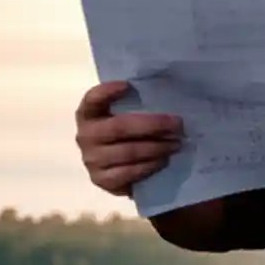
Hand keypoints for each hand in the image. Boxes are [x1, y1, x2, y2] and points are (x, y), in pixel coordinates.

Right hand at [74, 81, 183, 196]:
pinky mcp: (101, 180)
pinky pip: (128, 172)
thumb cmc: (130, 132)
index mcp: (89, 114)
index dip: (107, 92)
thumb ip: (137, 102)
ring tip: (177, 143)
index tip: (127, 85)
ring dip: (157, 147)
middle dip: (153, 125)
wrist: (121, 167)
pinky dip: (149, 166)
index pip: (92, 100)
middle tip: (178, 124)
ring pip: (128, 152)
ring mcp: (91, 160)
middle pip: (120, 127)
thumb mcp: (128, 113)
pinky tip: (163, 160)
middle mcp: (85, 136)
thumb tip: (167, 90)